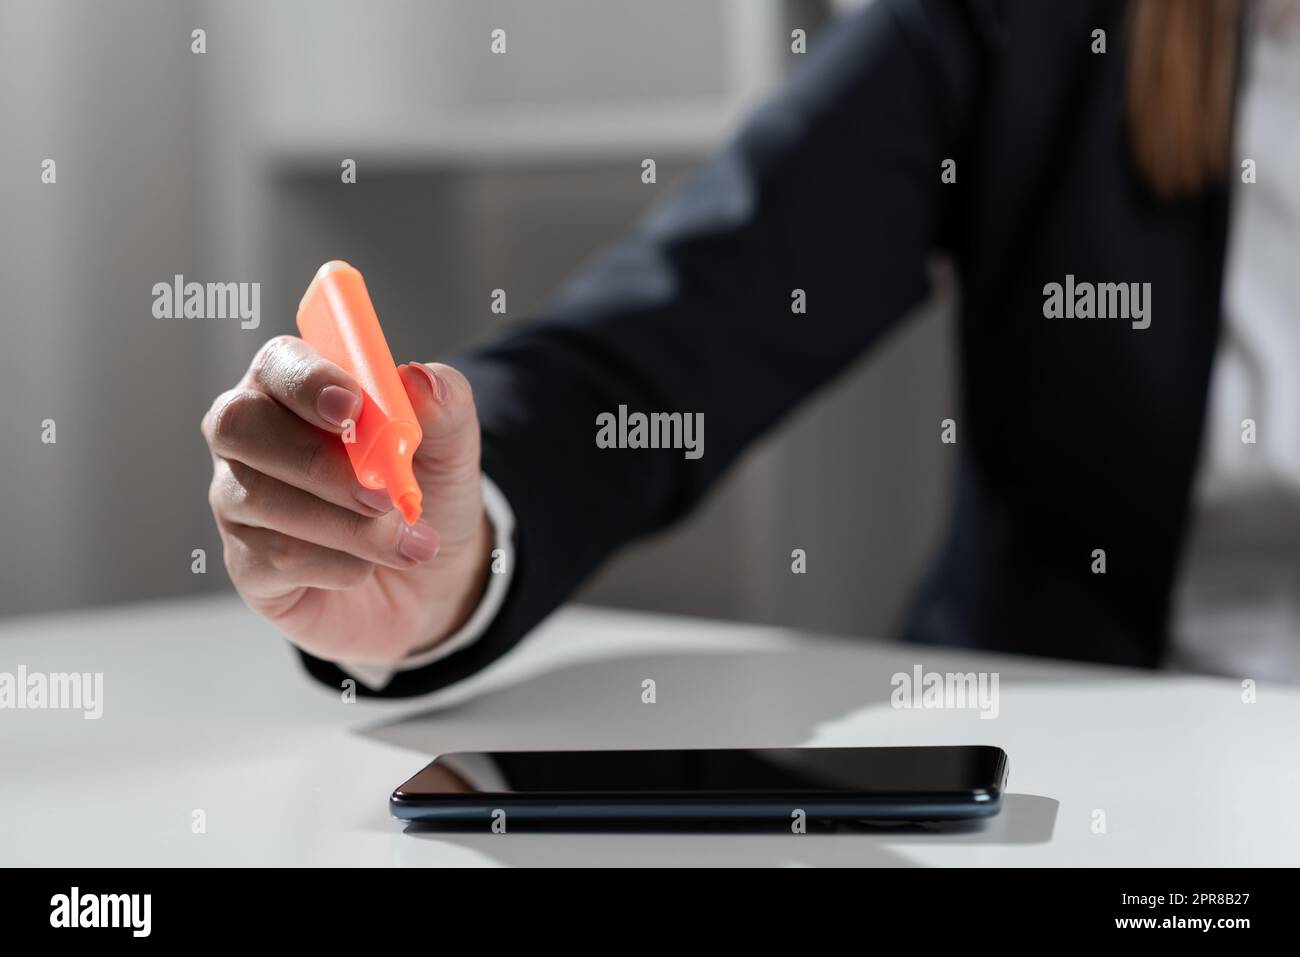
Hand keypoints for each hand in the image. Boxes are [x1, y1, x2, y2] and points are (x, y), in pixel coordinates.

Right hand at [202, 336, 491, 664]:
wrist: (436, 577)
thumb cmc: (429, 492)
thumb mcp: (452, 448)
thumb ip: (445, 405)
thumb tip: (418, 378)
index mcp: (296, 384)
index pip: (279, 364)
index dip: (310, 383)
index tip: (354, 408)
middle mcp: (250, 434)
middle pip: (239, 426)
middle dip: (318, 462)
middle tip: (384, 494)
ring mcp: (235, 498)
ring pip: (264, 501)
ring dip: (352, 527)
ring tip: (406, 539)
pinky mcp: (244, 561)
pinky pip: (277, 559)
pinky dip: (341, 566)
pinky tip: (367, 566)